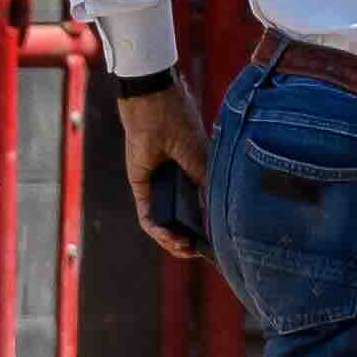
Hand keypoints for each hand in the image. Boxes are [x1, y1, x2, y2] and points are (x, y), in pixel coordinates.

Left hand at [121, 85, 210, 253]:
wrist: (152, 104)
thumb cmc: (179, 123)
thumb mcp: (201, 159)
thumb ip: (207, 186)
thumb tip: (215, 217)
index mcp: (195, 175)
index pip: (201, 210)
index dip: (207, 230)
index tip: (216, 245)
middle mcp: (177, 183)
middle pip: (182, 221)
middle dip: (188, 242)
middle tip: (195, 252)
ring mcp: (158, 186)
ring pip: (164, 222)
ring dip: (171, 240)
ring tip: (182, 247)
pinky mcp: (141, 185)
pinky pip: (147, 214)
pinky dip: (156, 229)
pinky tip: (167, 236)